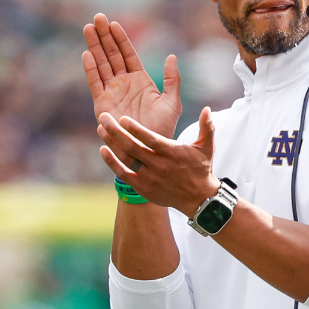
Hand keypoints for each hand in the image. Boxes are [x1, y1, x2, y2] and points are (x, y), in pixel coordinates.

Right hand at [82, 13, 181, 140]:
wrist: (148, 150)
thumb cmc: (162, 129)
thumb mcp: (171, 102)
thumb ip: (171, 80)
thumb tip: (171, 56)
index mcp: (140, 80)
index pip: (128, 54)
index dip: (121, 39)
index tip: (114, 23)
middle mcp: (124, 83)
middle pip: (111, 55)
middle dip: (104, 36)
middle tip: (97, 18)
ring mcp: (112, 92)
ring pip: (101, 64)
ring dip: (95, 47)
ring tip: (88, 28)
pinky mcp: (102, 104)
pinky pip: (95, 83)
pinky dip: (91, 69)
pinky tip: (87, 54)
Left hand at [98, 107, 221, 213]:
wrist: (198, 199)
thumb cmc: (201, 168)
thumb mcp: (207, 147)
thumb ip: (207, 127)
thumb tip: (207, 109)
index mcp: (173, 152)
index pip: (150, 139)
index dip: (136, 129)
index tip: (123, 118)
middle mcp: (160, 165)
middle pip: (133, 147)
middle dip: (116, 131)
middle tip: (104, 117)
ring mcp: (150, 177)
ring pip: (126, 158)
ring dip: (111, 143)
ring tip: (101, 129)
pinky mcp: (144, 187)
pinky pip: (124, 173)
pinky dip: (112, 162)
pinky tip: (103, 150)